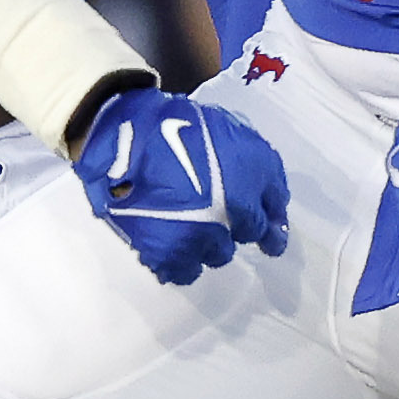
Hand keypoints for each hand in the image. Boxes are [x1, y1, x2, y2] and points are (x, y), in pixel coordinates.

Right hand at [74, 88, 288, 286]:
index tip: (268, 235)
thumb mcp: (236, 134)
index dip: (268, 225)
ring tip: (187, 225)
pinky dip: (181, 263)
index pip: (265, 224)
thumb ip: (263, 172)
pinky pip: (182, 272)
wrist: (125, 135)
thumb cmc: (181, 126)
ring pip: (214, 256)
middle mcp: (226, 223)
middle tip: (214, 214)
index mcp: (246, 193)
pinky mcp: (163, 252)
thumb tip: (273, 206)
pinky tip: (173, 247)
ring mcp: (194, 240)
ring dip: (206, 245)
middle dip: (232, 229)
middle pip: (240, 239)